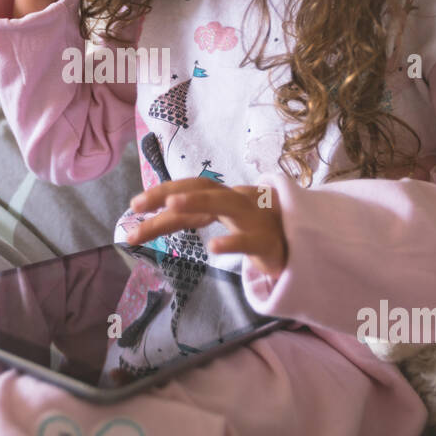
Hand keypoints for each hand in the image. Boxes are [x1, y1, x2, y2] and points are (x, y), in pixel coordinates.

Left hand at [126, 178, 288, 277]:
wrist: (302, 243)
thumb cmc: (255, 230)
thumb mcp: (219, 220)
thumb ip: (188, 218)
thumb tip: (145, 220)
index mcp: (222, 196)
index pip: (188, 189)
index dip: (161, 194)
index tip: (133, 206)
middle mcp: (237, 200)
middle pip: (202, 187)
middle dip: (169, 192)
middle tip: (138, 204)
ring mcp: (254, 218)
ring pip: (225, 204)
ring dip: (198, 201)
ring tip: (172, 206)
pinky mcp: (268, 242)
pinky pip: (249, 241)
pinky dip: (232, 242)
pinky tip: (213, 248)